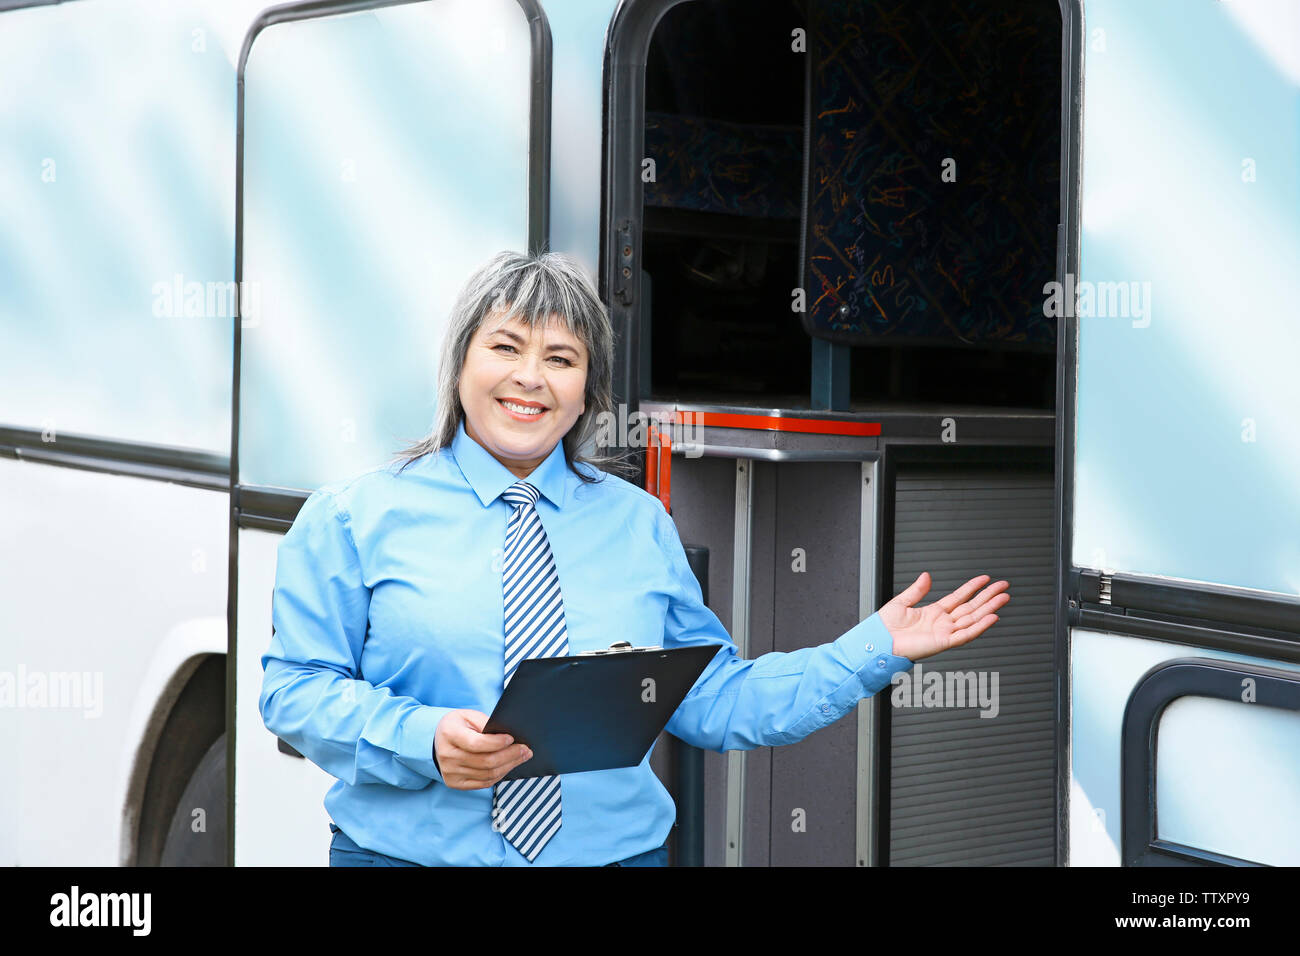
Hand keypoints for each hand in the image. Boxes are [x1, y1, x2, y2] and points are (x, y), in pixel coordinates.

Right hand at [433, 709, 532, 789]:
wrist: (438, 740)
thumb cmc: (457, 725)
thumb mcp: (469, 715)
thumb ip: (486, 724)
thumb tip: (508, 735)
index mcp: (449, 734)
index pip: (476, 743)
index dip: (497, 743)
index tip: (512, 738)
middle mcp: (447, 755)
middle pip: (485, 762)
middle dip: (510, 755)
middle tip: (525, 749)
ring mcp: (450, 772)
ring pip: (487, 774)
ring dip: (509, 766)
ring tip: (522, 757)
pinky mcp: (455, 783)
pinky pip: (483, 783)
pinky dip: (499, 775)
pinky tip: (508, 766)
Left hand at [877, 572, 1008, 660]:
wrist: (878, 641)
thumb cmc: (885, 627)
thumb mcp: (902, 602)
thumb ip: (917, 589)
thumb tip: (927, 575)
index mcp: (933, 613)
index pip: (959, 597)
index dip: (973, 588)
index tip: (985, 579)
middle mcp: (942, 623)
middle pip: (971, 607)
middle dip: (988, 596)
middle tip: (1003, 586)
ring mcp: (945, 632)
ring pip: (973, 619)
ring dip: (989, 608)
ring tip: (1003, 598)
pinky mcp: (944, 642)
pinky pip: (966, 634)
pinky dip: (980, 626)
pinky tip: (992, 617)